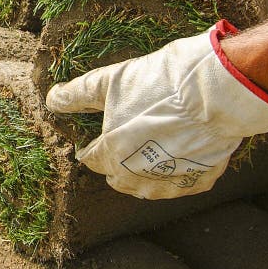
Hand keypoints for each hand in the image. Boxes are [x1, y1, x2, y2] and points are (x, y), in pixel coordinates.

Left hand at [46, 20, 267, 199]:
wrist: (217, 90)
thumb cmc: (160, 83)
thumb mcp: (111, 80)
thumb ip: (77, 94)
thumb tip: (50, 99)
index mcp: (111, 153)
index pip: (91, 159)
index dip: (93, 146)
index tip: (98, 138)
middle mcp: (136, 176)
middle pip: (117, 177)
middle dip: (116, 162)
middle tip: (127, 139)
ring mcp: (170, 182)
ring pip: (146, 187)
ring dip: (143, 173)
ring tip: (151, 149)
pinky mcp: (200, 180)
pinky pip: (181, 184)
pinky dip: (177, 172)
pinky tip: (180, 152)